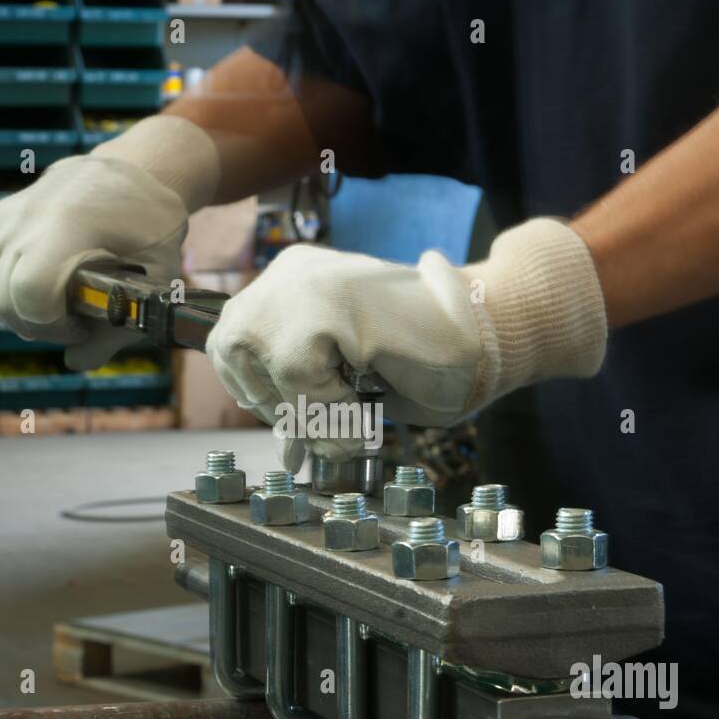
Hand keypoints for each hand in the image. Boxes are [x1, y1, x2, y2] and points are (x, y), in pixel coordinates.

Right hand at [0, 116, 218, 370]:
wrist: (128, 175)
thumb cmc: (150, 229)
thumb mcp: (157, 280)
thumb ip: (119, 330)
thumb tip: (76, 362)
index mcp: (70, 225)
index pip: (31, 290)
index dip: (52, 325)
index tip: (81, 326)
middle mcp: (27, 217)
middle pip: (2, 298)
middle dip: (37, 326)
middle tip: (73, 322)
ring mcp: (4, 218)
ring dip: (18, 313)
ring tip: (58, 306)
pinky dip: (2, 294)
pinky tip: (37, 293)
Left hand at [206, 218, 608, 467]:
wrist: (489, 336)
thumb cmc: (423, 362)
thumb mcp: (344, 378)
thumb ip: (306, 397)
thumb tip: (283, 446)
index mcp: (291, 281)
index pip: (230, 339)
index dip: (252, 390)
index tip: (292, 421)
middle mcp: (294, 272)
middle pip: (233, 346)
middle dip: (271, 401)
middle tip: (323, 427)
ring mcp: (316, 283)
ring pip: (268, 362)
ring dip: (308, 410)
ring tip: (353, 425)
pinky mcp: (340, 305)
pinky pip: (301, 373)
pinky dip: (330, 408)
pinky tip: (367, 409)